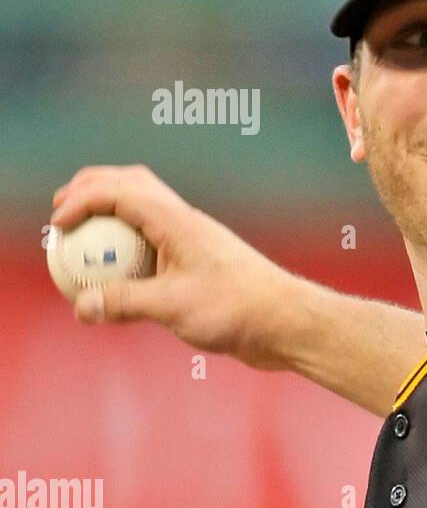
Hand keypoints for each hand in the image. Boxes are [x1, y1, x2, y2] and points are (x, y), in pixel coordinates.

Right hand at [50, 164, 299, 370]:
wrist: (288, 322)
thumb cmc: (238, 310)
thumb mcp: (174, 307)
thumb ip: (125, 302)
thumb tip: (81, 306)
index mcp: (178, 222)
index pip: (120, 192)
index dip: (81, 200)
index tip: (57, 226)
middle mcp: (186, 223)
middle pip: (132, 185)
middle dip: (92, 190)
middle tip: (61, 214)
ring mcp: (194, 242)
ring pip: (145, 212)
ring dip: (111, 216)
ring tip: (83, 242)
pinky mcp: (200, 264)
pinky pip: (155, 245)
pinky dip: (129, 250)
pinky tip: (116, 279)